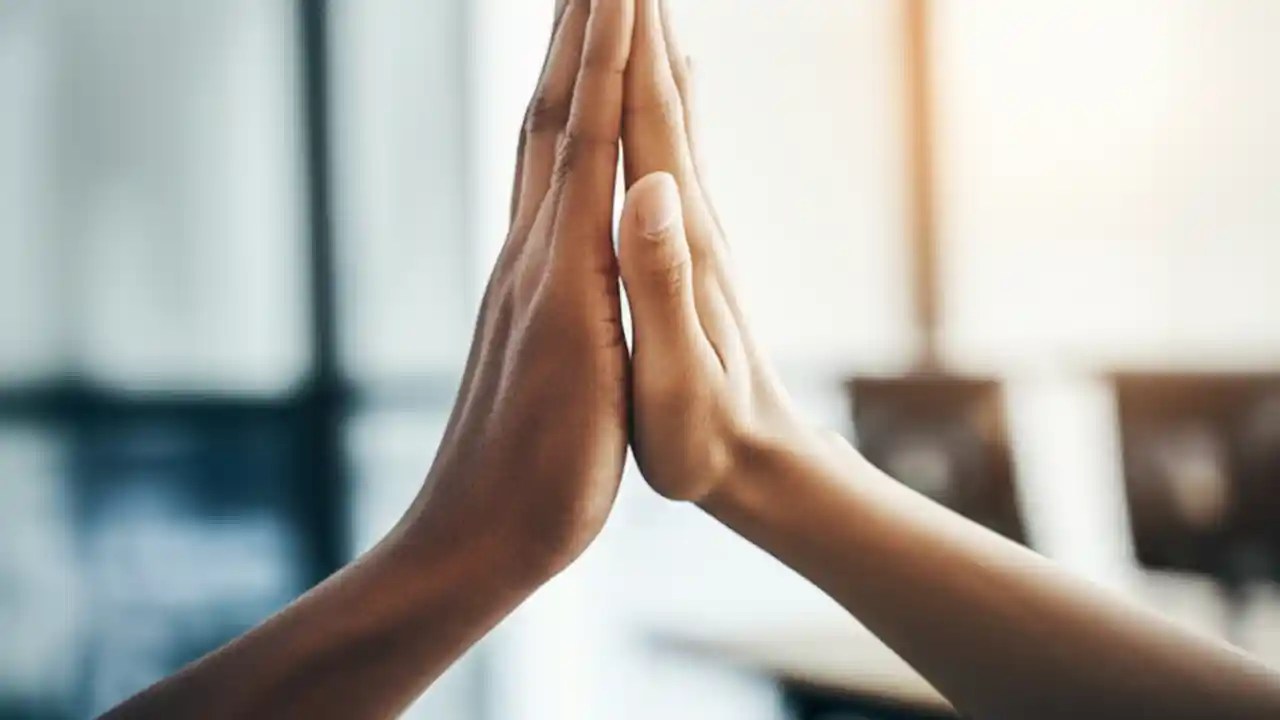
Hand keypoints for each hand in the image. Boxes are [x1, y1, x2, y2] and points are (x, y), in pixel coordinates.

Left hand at [401, 0, 633, 576]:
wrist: (477, 536)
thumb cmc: (551, 481)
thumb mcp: (605, 385)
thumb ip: (626, 281)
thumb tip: (645, 184)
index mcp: (563, 267)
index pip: (589, 130)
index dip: (611, 47)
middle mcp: (532, 251)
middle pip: (551, 113)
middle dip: (580, 27)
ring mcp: (520, 272)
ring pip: (538, 144)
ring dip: (560, 68)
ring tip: (582, 12)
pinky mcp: (522, 297)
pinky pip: (541, 190)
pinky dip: (560, 135)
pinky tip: (575, 135)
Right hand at [617, 0, 819, 502]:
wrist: (761, 466)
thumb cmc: (707, 440)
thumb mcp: (676, 378)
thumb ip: (661, 285)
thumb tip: (652, 188)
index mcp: (674, 240)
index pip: (646, 115)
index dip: (626, 36)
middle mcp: (686, 216)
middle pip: (657, 90)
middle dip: (634, 12)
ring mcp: (690, 227)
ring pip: (664, 108)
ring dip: (649, 39)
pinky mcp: (689, 245)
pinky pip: (671, 146)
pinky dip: (666, 94)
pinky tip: (679, 72)